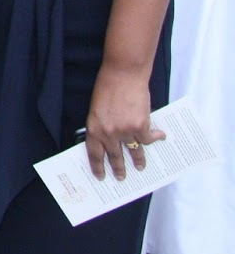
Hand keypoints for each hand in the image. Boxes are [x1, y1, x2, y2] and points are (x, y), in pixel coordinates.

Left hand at [83, 64, 161, 179]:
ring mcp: (125, 131)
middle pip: (114, 156)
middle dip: (119, 168)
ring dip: (138, 160)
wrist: (123, 75)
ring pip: (133, 151)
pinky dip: (155, 138)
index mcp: (94, 128)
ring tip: (140, 167)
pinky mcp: (141, 127)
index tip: (100, 177)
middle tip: (121, 177)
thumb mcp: (96, 108)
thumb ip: (101, 125)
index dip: (97, 167)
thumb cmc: (107, 87)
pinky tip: (160, 137)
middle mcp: (108, 133)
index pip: (94, 153)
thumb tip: (108, 140)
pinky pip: (148, 139)